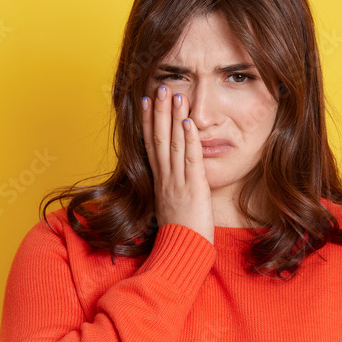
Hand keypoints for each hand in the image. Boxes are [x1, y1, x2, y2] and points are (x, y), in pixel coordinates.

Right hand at [141, 85, 214, 244]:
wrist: (181, 253)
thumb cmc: (178, 236)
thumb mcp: (170, 209)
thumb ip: (170, 192)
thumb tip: (170, 184)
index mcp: (160, 182)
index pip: (151, 145)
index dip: (148, 122)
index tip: (147, 102)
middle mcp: (166, 178)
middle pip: (159, 138)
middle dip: (160, 111)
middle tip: (161, 87)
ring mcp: (178, 182)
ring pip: (174, 143)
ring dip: (175, 117)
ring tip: (176, 94)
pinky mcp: (193, 188)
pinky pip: (190, 159)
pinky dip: (189, 139)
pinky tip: (189, 122)